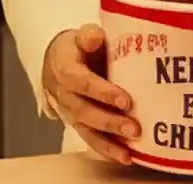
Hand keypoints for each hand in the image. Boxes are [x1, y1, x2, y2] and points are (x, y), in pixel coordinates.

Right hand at [43, 24, 140, 163]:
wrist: (58, 62)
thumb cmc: (78, 48)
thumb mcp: (80, 36)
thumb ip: (88, 35)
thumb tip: (95, 38)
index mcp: (66, 70)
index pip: (83, 83)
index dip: (103, 93)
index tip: (126, 100)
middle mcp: (65, 96)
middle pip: (85, 112)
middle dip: (110, 122)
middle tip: (134, 128)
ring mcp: (71, 113)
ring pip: (87, 131)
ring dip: (109, 143)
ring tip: (129, 152)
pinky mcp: (80, 124)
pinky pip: (91, 140)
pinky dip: (107, 151)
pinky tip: (126, 157)